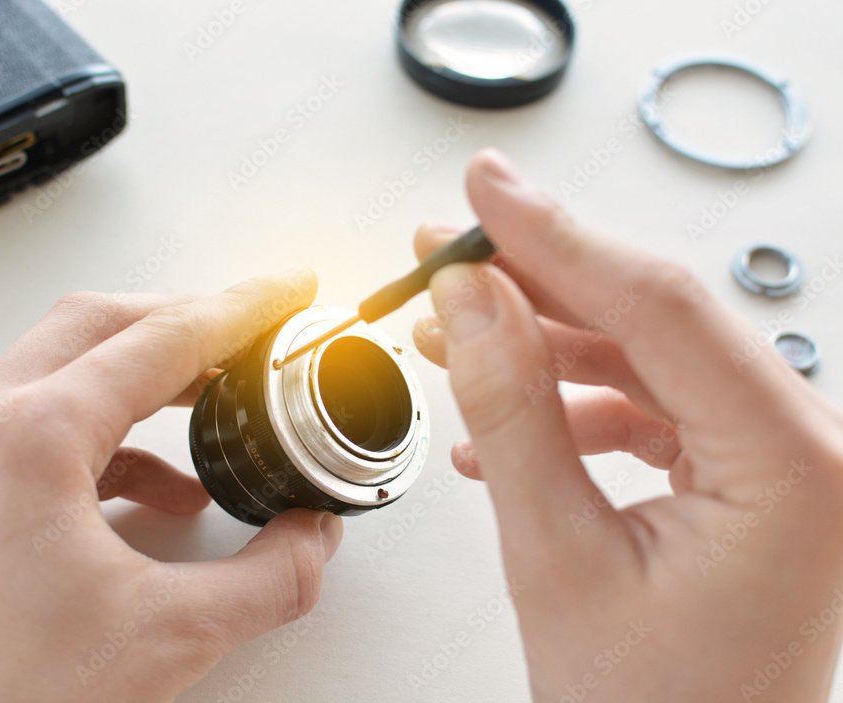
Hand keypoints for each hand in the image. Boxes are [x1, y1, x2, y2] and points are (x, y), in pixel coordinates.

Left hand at [0, 271, 343, 702]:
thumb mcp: (172, 635)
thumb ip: (271, 578)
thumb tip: (315, 538)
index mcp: (28, 438)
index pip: (159, 339)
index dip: (240, 308)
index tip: (284, 289)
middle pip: (98, 325)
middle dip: (186, 321)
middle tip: (251, 331)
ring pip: (63, 370)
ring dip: (147, 381)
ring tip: (215, 408)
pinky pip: (41, 431)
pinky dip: (110, 442)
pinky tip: (159, 488)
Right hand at [416, 149, 842, 701]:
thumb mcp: (556, 557)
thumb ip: (513, 412)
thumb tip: (471, 300)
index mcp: (796, 467)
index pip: (661, 306)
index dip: (556, 236)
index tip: (484, 189)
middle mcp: (811, 449)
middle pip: (656, 316)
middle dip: (538, 280)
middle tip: (449, 247)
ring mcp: (782, 460)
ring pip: (647, 354)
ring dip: (543, 342)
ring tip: (451, 335)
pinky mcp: (745, 475)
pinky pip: (651, 404)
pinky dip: (572, 400)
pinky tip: (503, 425)